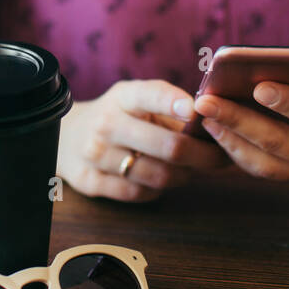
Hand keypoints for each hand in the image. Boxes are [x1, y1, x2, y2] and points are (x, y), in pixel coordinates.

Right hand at [57, 79, 231, 201]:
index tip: (195, 109)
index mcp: (123, 97)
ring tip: (191, 169)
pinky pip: (139, 193)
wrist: (67, 136)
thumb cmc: (118, 116)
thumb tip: (216, 126)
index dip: (173, 102)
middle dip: (204, 155)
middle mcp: (107, 124)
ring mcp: (96, 154)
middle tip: (221, 157)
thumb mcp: (137, 101)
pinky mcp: (90, 181)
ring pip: (158, 175)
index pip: (150, 95)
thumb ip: (171, 110)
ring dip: (184, 175)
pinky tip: (160, 180)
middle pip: (168, 146)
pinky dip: (158, 189)